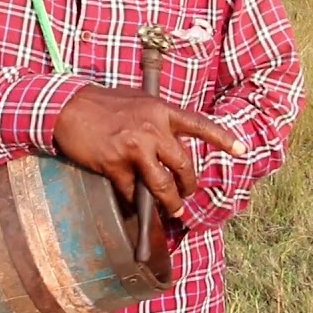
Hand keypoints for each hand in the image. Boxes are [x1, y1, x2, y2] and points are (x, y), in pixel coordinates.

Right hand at [52, 84, 246, 216]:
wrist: (69, 107)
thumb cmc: (105, 104)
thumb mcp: (139, 103)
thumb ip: (158, 122)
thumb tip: (171, 148)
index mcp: (162, 110)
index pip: (199, 125)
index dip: (223, 139)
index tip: (242, 151)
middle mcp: (153, 128)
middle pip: (183, 165)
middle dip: (188, 186)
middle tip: (187, 195)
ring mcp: (135, 147)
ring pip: (162, 185)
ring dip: (170, 203)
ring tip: (173, 209)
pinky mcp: (116, 164)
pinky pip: (133, 192)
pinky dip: (135, 201)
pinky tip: (134, 201)